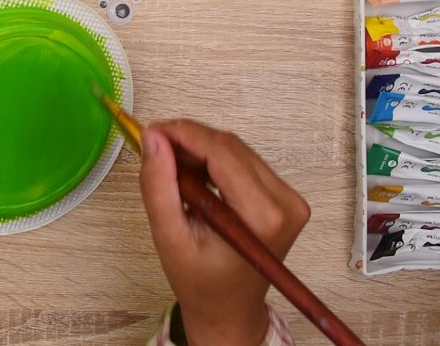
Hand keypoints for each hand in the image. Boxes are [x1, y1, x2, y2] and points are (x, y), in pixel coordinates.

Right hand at [140, 120, 310, 345]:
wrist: (229, 308)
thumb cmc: (199, 281)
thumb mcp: (169, 236)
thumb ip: (159, 185)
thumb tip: (152, 139)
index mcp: (263, 216)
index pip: (222, 152)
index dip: (183, 133)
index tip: (149, 131)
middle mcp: (285, 203)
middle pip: (231, 147)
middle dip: (188, 139)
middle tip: (152, 144)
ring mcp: (289, 199)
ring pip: (236, 150)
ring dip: (199, 148)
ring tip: (168, 163)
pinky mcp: (284, 197)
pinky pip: (244, 162)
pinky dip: (213, 160)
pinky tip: (190, 172)